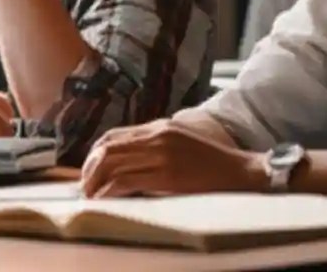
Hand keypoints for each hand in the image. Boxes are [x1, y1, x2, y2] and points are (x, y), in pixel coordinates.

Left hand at [81, 119, 265, 197]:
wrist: (242, 171)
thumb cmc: (213, 162)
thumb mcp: (180, 142)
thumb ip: (155, 145)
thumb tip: (128, 159)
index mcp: (159, 127)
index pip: (113, 135)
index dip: (94, 153)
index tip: (89, 170)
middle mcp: (157, 135)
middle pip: (108, 148)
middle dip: (89, 169)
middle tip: (84, 186)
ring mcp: (162, 154)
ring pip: (113, 163)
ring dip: (95, 181)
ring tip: (90, 195)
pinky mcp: (167, 175)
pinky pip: (127, 181)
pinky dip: (110, 191)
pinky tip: (104, 199)